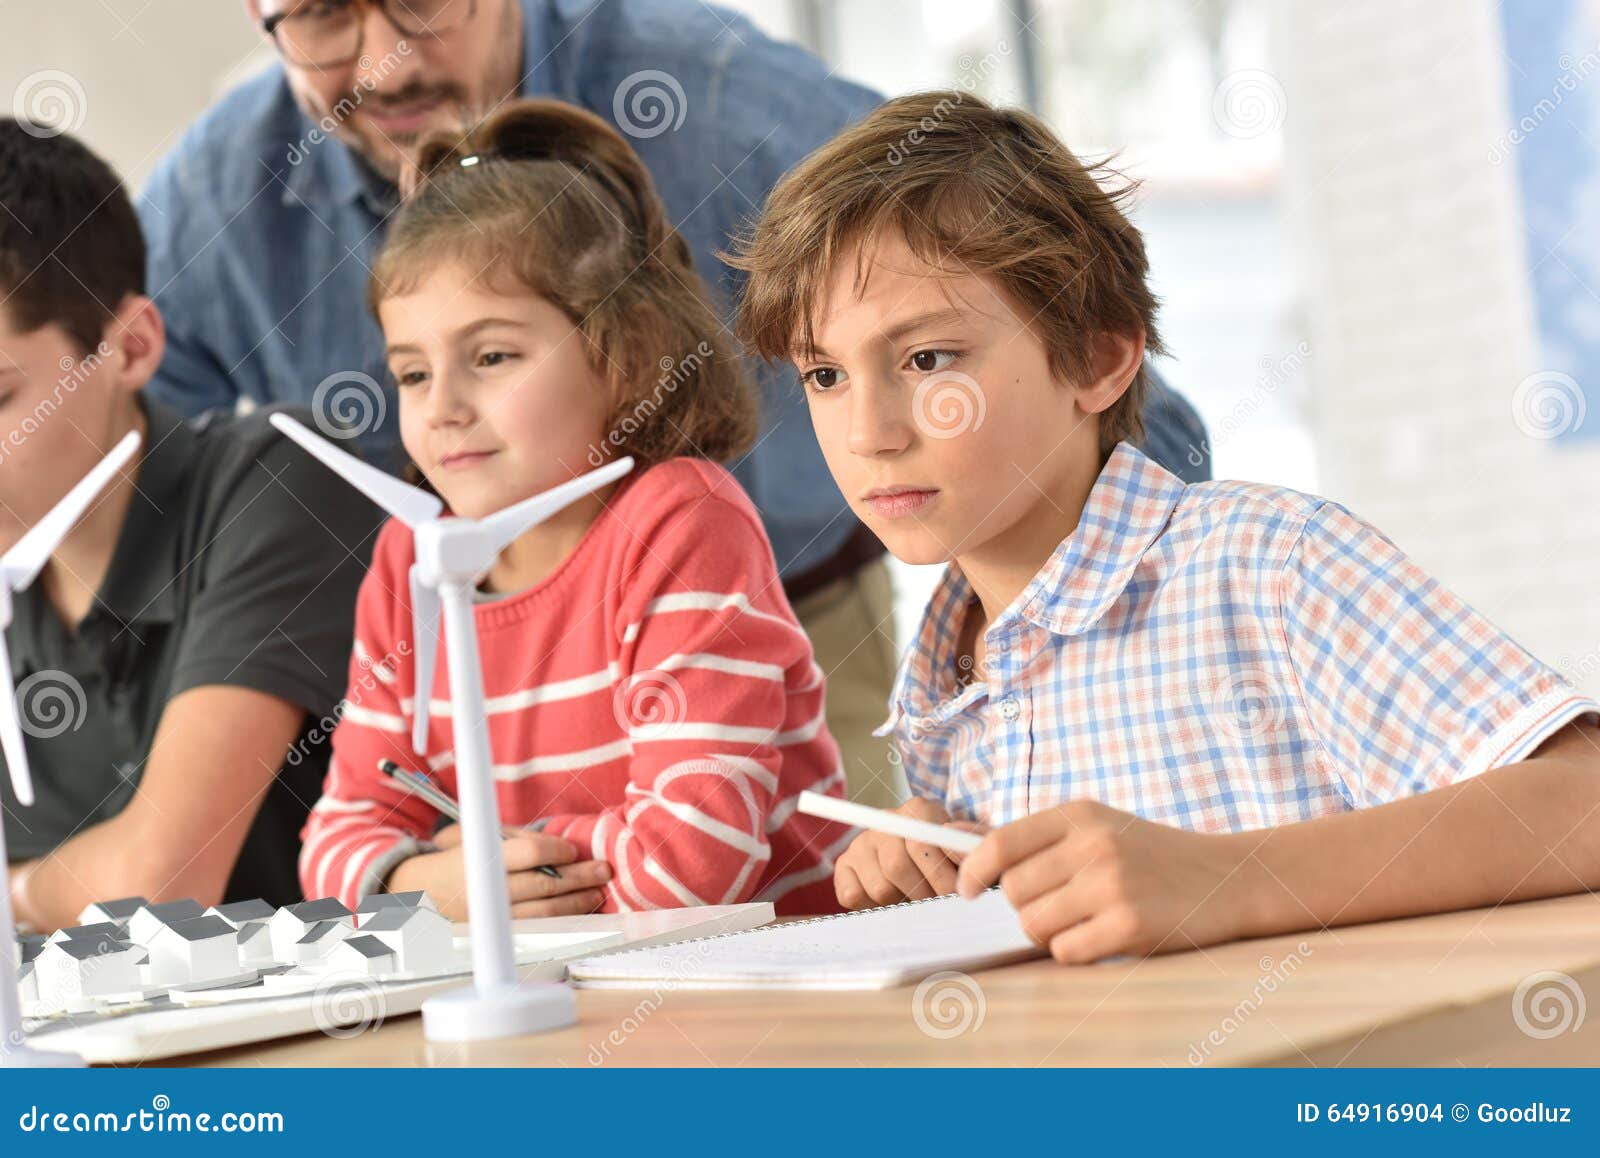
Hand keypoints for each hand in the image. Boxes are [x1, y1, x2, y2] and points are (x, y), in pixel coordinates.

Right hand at [386, 825, 611, 919]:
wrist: (420, 895)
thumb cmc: (455, 858)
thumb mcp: (476, 834)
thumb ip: (514, 837)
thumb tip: (554, 846)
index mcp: (484, 860)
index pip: (531, 854)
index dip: (557, 851)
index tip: (572, 851)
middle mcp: (489, 892)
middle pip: (545, 885)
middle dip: (580, 878)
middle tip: (602, 870)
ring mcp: (494, 919)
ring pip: (545, 913)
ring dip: (577, 903)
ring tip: (596, 893)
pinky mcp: (497, 936)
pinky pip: (536, 929)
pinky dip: (560, 921)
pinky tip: (576, 911)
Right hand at [835, 797, 986, 909]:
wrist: (928, 870)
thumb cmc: (954, 863)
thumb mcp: (970, 852)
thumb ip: (975, 849)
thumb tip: (968, 853)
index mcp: (919, 810)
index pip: (922, 843)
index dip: (942, 877)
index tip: (956, 895)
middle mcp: (886, 820)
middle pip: (897, 865)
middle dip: (923, 894)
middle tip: (938, 905)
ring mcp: (862, 842)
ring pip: (879, 886)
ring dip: (902, 902)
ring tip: (917, 898)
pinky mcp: (844, 866)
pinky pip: (853, 895)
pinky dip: (874, 907)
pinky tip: (892, 899)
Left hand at [956, 800, 1247, 963]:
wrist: (1229, 877)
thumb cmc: (1153, 857)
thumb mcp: (1101, 828)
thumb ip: (1044, 842)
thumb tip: (973, 866)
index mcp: (1078, 815)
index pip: (999, 843)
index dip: (973, 871)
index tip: (966, 890)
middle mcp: (1092, 844)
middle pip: (1013, 892)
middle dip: (1026, 907)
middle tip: (1061, 907)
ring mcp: (1111, 884)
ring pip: (1034, 925)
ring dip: (1052, 932)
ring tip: (1087, 920)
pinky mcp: (1129, 925)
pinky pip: (1065, 951)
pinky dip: (1076, 952)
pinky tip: (1104, 937)